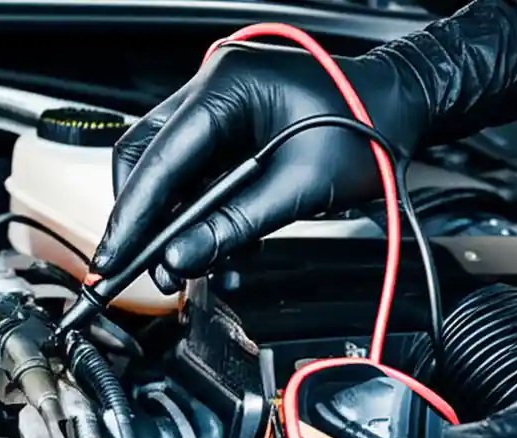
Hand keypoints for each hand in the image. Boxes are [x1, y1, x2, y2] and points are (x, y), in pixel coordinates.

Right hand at [92, 0, 516, 290]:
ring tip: (192, 268)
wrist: (403, 109)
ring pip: (167, 174)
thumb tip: (182, 257)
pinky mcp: (226, 132)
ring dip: (176, 226)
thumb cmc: (367, 130)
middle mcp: (211, 90)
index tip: (114, 259)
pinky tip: (216, 249)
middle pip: (148, 163)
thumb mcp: (299, 188)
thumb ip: (233, 224)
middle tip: (148, 269)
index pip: (158, 159)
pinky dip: (199, 216)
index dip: (132, 216)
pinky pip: (194, 177)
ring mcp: (216, 109)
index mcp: (225, 87)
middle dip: (148, 222)